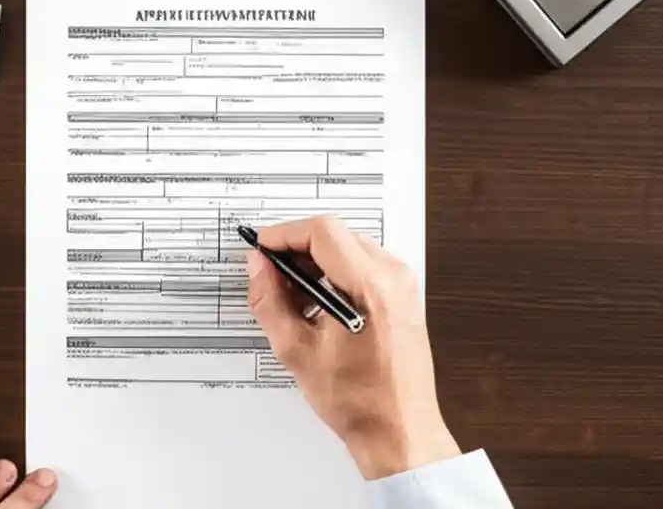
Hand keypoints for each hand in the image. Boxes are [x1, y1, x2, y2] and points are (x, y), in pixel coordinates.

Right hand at [246, 216, 460, 479]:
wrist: (399, 430)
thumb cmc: (359, 401)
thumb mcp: (296, 350)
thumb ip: (270, 301)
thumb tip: (259, 268)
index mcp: (370, 287)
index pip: (321, 231)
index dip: (284, 234)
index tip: (262, 247)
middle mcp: (393, 279)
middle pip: (336, 235)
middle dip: (297, 248)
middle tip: (270, 273)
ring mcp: (403, 286)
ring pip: (349, 248)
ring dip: (315, 262)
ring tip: (292, 297)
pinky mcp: (404, 297)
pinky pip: (364, 266)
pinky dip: (335, 275)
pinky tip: (317, 306)